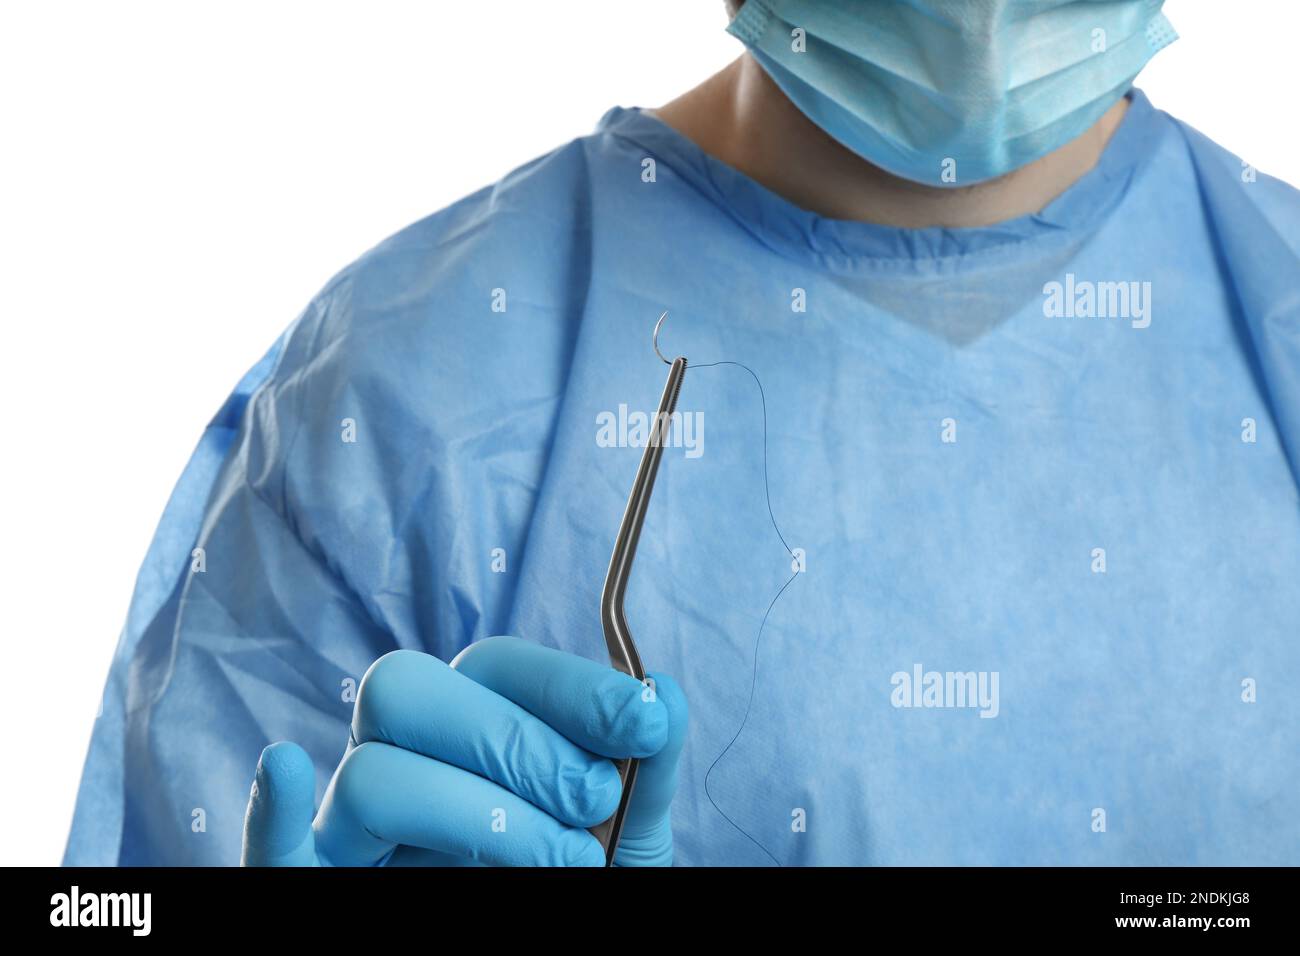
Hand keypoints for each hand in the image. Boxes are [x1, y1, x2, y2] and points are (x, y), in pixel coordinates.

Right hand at [241, 637, 687, 865]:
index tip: (641, 724)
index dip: (567, 683)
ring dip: (470, 809)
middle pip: (409, 691)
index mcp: (474, 732)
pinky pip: (269, 854)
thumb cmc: (582, 887)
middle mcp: (406, 764)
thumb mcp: (628, 839)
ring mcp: (356, 832)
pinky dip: (270, 812)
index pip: (493, 665)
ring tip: (559, 863)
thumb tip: (659, 690)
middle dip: (514, 738)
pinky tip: (287, 770)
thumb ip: (644, 769)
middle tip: (591, 800)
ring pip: (367, 774)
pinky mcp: (320, 888)